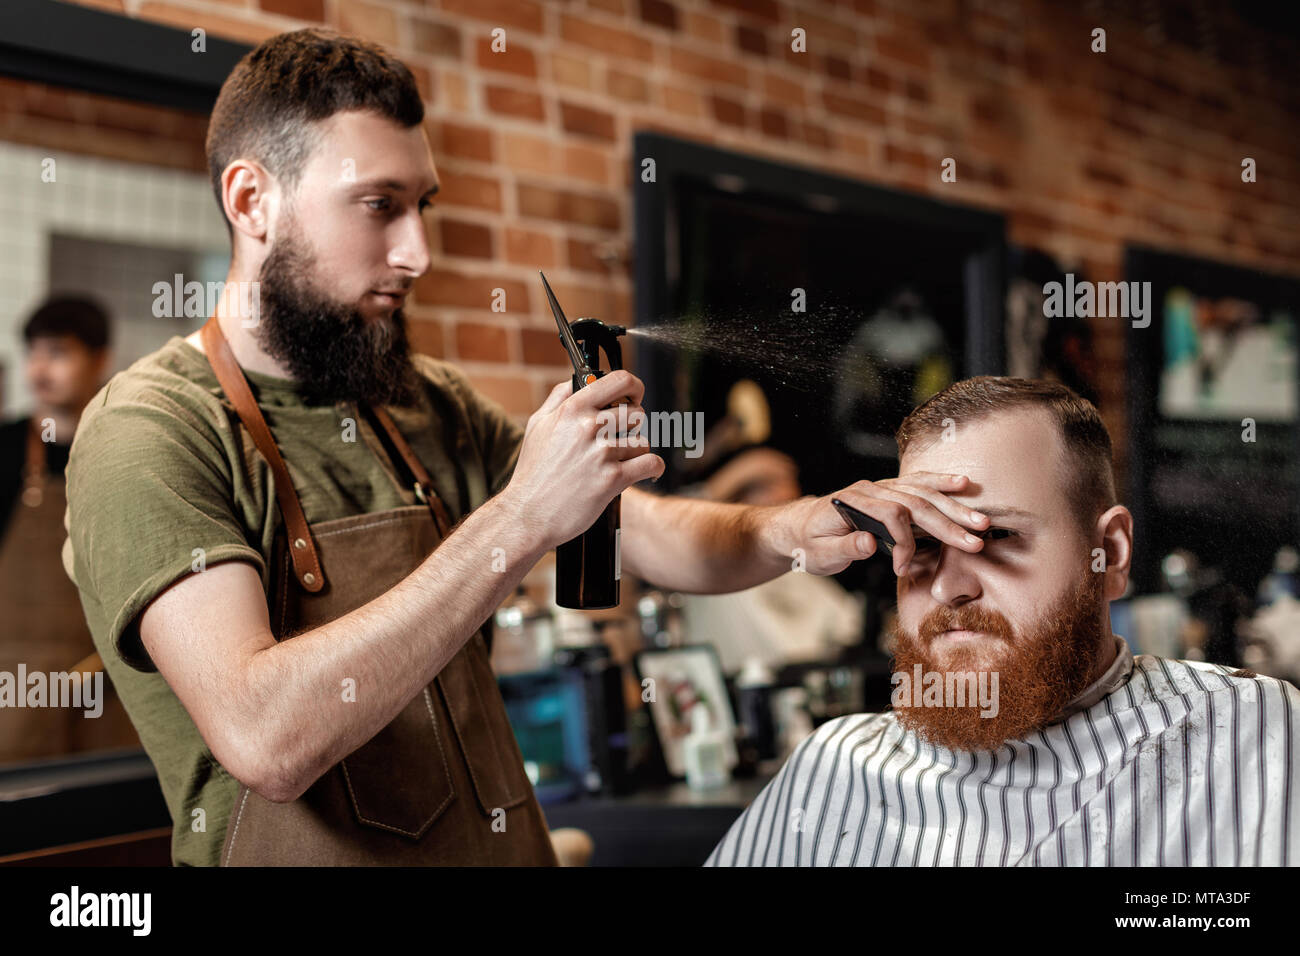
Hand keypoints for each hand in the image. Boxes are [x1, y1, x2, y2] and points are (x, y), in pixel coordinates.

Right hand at [503, 370, 664, 549]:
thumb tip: (574, 381)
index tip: (634, 395)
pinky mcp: (613, 479)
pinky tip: (645, 472)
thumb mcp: (537, 425)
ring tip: (620, 462)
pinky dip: (652, 468)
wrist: (528, 514)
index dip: (634, 386)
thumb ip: (558, 398)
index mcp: (573, 409)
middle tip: (621, 438)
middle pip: (636, 413)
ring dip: (636, 452)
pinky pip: (651, 463)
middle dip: (632, 427)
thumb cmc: (533, 472)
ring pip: (643, 441)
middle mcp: (588, 427)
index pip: (619, 381)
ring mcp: (602, 453)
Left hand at [775, 474, 989, 575]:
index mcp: (852, 502)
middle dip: (946, 523)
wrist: (797, 527)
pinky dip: (940, 483)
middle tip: (974, 542)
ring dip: (953, 507)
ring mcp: (879, 488)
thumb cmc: (808, 542)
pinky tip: (962, 484)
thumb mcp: (819, 554)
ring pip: (921, 493)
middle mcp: (869, 490)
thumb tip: (870, 544)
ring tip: (980, 522)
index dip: (903, 543)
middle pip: (914, 502)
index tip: (903, 568)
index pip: (890, 515)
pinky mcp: (887, 492)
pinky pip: (917, 484)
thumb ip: (845, 548)